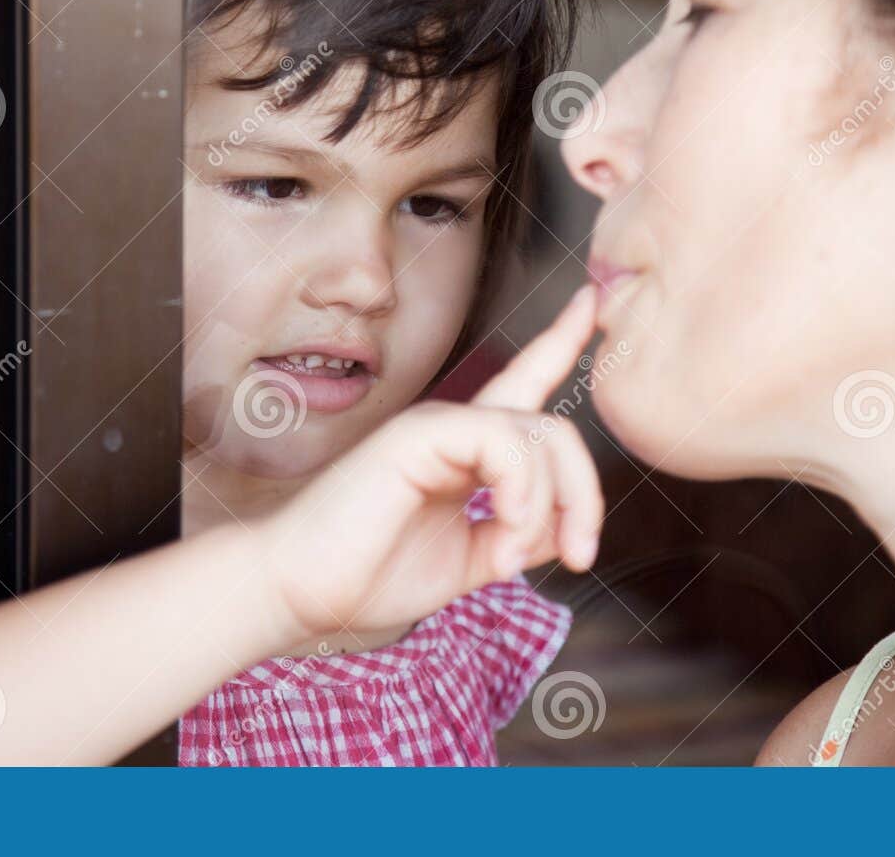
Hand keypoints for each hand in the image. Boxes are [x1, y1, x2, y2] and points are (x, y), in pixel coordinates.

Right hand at [258, 284, 603, 640]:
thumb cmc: (370, 575)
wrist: (303, 591)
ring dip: (549, 507)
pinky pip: (504, 444)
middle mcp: (454, 427)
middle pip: (555, 428)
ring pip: (540, 436)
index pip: (524, 381)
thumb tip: (569, 529)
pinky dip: (522, 496)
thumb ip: (520, 536)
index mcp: (466, 451)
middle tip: (580, 556)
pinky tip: (503, 543)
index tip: (591, 302)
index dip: (559, 341)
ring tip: (513, 562)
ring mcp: (436, 425)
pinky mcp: (419, 434)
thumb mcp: (471, 559)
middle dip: (585, 492)